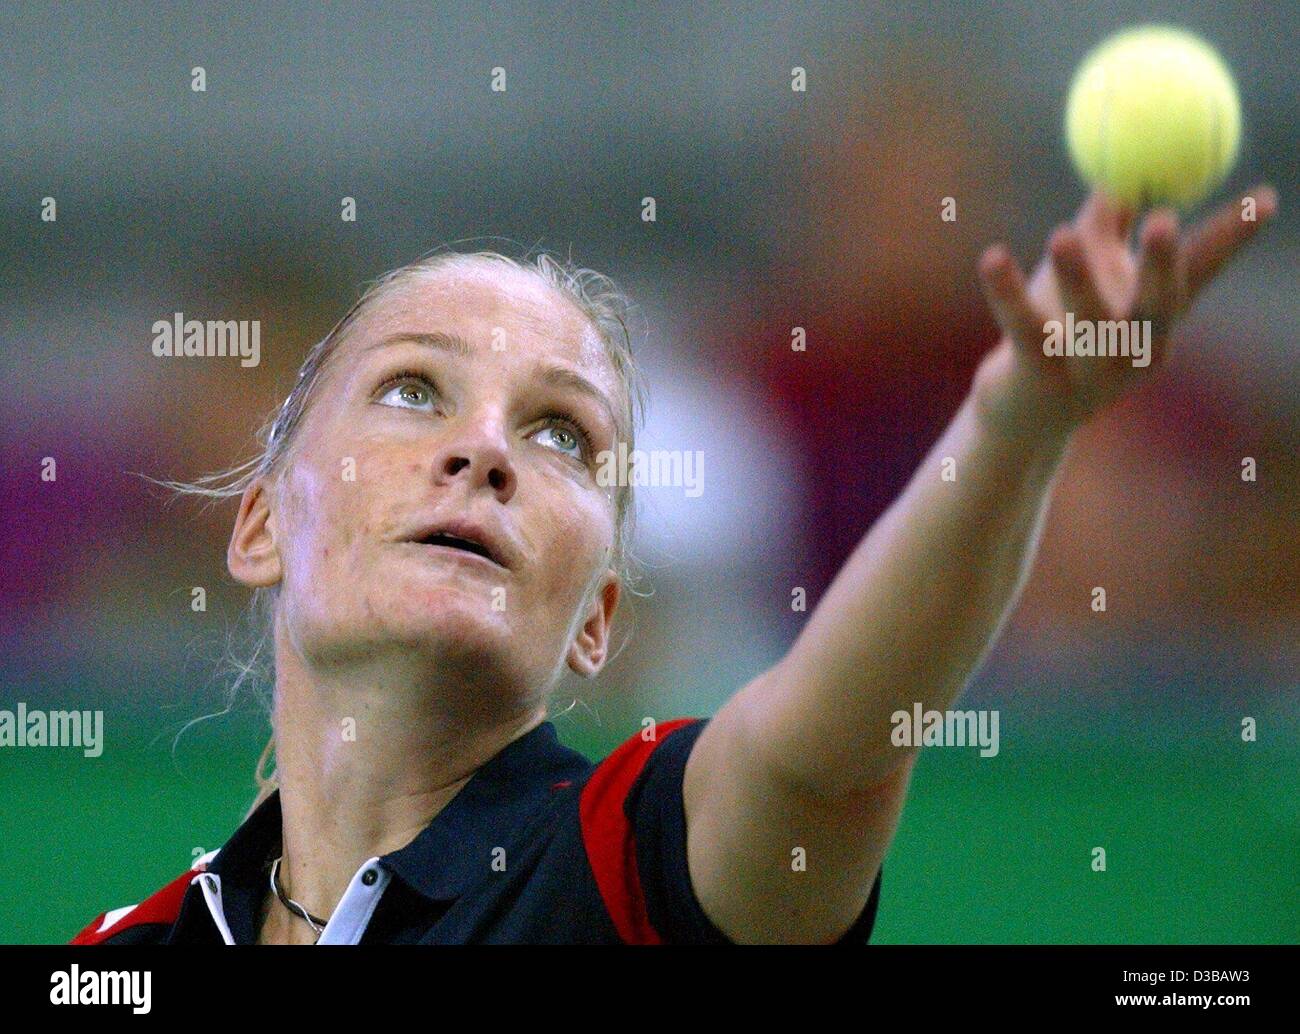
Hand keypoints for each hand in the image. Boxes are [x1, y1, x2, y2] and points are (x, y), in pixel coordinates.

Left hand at [973, 184, 1278, 438]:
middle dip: (1165, 264)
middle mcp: (1134, 349)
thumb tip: (1122, 157)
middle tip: (1165, 218)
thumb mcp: (1094, 273)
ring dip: (1076, 277)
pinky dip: (1006, 291)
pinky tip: (992, 258)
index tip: (1264, 197)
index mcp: (1157, 320)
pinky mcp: (1040, 378)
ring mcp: (1089, 370)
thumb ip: (1108, 220)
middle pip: (1159, 306)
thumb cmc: (1064, 330)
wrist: (1023, 413)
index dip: (1232, 238)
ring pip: (1088, 322)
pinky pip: (1023, 328)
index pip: (1201, 272)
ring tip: (1062, 234)